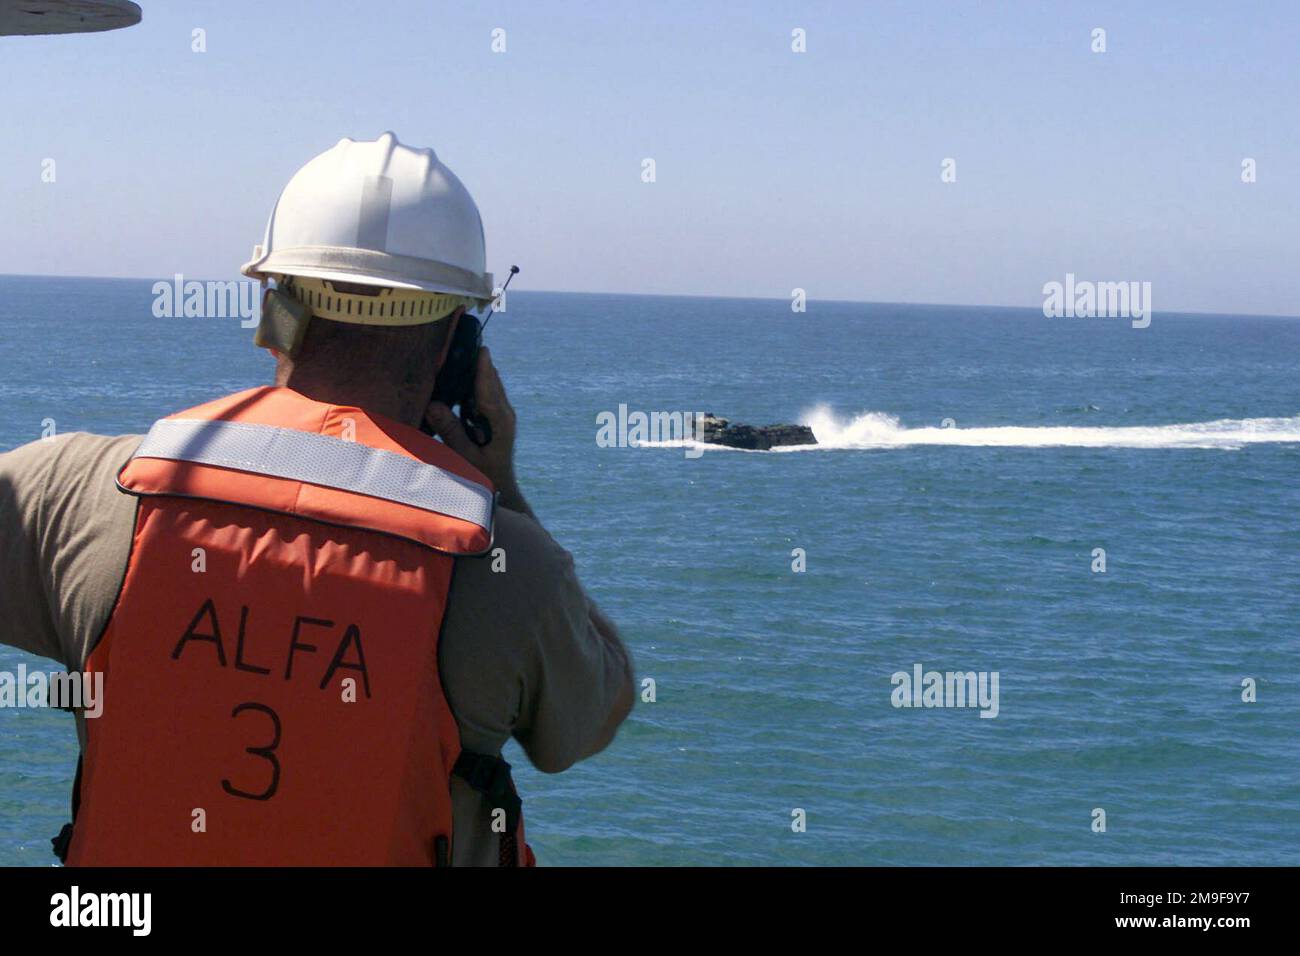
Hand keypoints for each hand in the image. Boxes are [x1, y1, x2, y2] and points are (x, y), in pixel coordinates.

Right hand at [424, 347, 519, 497]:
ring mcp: (500, 414)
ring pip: (487, 385)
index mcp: (499, 420)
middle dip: (475, 361)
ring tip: (454, 352)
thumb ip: (451, 432)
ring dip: (472, 372)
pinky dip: (470, 385)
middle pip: (489, 380)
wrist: (500, 489)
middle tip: (457, 341)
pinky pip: (482, 395)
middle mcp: (503, 412)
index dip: (481, 366)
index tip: (477, 345)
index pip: (488, 387)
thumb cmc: (483, 477)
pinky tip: (455, 378)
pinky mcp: (494, 417)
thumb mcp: (464, 457)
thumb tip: (433, 405)